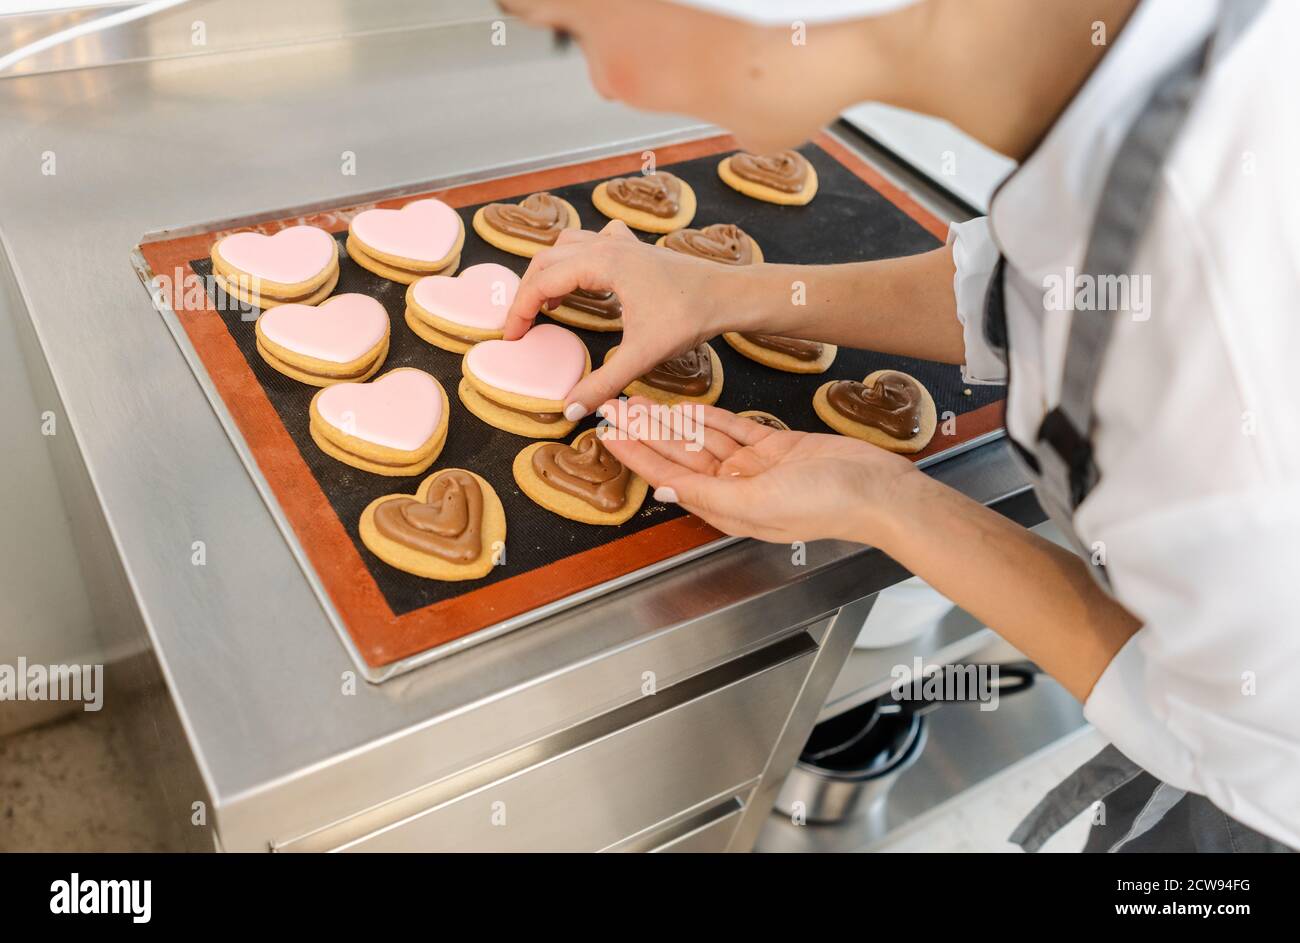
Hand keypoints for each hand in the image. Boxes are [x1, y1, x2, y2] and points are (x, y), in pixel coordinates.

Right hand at [504, 219, 748, 418]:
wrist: (728, 295)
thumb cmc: (689, 317)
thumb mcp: (642, 355)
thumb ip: (602, 383)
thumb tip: (570, 410)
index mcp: (602, 263)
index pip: (542, 281)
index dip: (520, 310)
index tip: (513, 337)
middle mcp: (606, 245)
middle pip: (547, 259)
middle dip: (529, 291)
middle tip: (524, 325)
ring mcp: (621, 243)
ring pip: (567, 245)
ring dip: (550, 272)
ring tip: (549, 305)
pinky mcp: (635, 249)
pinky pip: (592, 243)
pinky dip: (577, 260)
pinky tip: (587, 283)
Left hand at [597, 397, 915, 544]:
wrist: (879, 492)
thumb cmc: (827, 506)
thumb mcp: (758, 503)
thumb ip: (709, 495)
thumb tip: (663, 493)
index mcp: (727, 508)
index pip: (668, 478)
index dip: (636, 456)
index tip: (608, 435)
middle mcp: (735, 489)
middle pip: (679, 456)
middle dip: (644, 433)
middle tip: (614, 409)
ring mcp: (755, 468)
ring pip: (702, 440)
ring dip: (671, 422)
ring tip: (639, 403)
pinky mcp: (777, 448)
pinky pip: (734, 430)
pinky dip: (710, 418)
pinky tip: (685, 407)